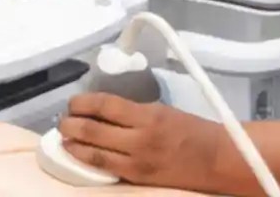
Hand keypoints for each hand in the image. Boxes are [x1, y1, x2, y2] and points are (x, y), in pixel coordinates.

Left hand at [58, 93, 226, 191]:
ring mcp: (137, 162)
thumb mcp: (163, 110)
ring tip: (64, 138)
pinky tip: (78, 154)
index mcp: (149, 115)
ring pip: (94, 153)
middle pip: (93, 129)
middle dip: (71, 124)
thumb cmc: (193, 130)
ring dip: (74, 144)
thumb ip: (134, 111)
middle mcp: (140, 138)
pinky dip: (87, 160)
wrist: (216, 159)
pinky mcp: (137, 178)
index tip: (73, 102)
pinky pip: (106, 168)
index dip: (83, 103)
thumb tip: (104, 109)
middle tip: (62, 120)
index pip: (106, 105)